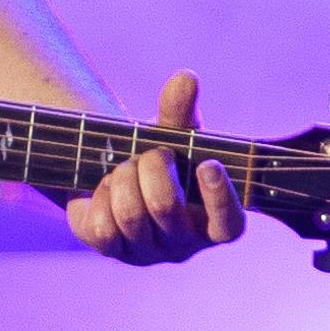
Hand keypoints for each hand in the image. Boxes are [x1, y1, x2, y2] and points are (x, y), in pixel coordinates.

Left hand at [66, 69, 245, 265]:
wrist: (114, 170)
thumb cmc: (159, 158)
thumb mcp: (172, 133)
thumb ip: (180, 110)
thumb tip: (186, 78)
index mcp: (214, 221)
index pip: (228, 224)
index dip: (219, 197)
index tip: (206, 164)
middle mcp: (184, 244)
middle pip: (164, 206)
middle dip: (149, 167)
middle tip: (147, 153)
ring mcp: (148, 253)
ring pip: (130, 216)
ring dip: (122, 178)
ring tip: (123, 167)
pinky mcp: (113, 252)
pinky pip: (103, 229)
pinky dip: (100, 197)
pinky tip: (105, 187)